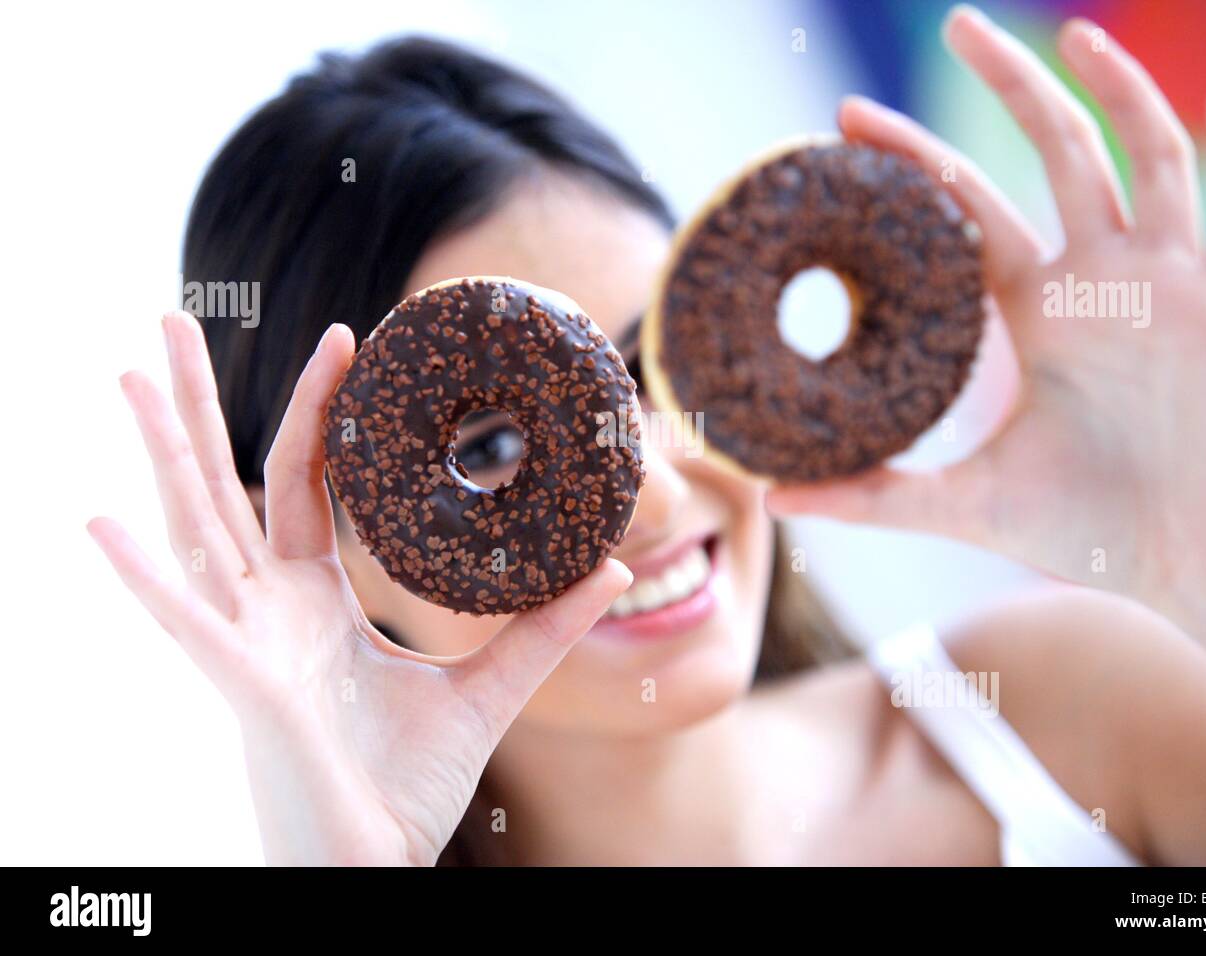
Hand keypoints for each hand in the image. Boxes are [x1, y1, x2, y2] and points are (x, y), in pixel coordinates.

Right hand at [88, 312, 631, 864]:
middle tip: (171, 320)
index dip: (316, 415)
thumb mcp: (484, 693)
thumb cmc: (404, 791)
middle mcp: (270, 610)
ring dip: (162, 450)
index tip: (344, 343)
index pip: (306, 486)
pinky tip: (101, 521)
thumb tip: (614, 570)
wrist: (375, 870)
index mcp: (316, 604)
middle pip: (231, 482)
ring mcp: (248, 642)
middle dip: (198, 403)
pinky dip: (142, 577)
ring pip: (197, 526)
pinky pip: (187, 625)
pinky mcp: (244, 688)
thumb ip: (540, 631)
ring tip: (128, 370)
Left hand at [769, 8, 1205, 621]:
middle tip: (955, 24)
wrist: (1188, 572)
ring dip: (1121, 91)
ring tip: (1071, 33)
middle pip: (1056, 152)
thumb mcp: (966, 503)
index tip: (852, 120)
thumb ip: (875, 496)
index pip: (970, 210)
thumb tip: (770, 499)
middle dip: (1010, 86)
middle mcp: (1099, 283)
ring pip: (1148, 158)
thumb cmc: (1085, 535)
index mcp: (1036, 311)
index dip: (917, 162)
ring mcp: (1167, 287)